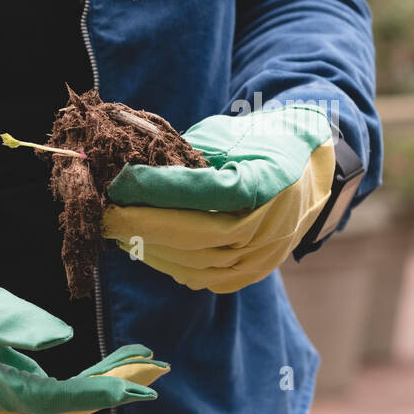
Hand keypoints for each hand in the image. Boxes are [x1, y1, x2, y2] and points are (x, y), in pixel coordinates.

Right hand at [0, 235, 167, 413]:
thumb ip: (12, 321)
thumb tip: (62, 338)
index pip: (53, 399)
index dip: (101, 393)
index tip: (142, 383)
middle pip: (61, 410)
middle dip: (111, 390)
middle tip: (157, 368)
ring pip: (54, 408)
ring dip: (98, 390)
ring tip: (139, 366)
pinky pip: (41, 399)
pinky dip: (76, 387)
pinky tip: (100, 371)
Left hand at [101, 104, 334, 293]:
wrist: (306, 168)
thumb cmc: (257, 142)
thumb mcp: (225, 136)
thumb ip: (184, 156)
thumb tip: (131, 176)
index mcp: (270, 180)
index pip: (206, 191)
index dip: (159, 190)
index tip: (121, 184)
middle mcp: (273, 224)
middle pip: (199, 236)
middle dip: (146, 227)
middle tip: (108, 216)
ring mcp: (265, 255)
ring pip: (198, 263)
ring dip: (152, 250)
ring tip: (120, 233)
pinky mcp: (253, 273)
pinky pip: (204, 278)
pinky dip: (170, 265)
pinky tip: (145, 248)